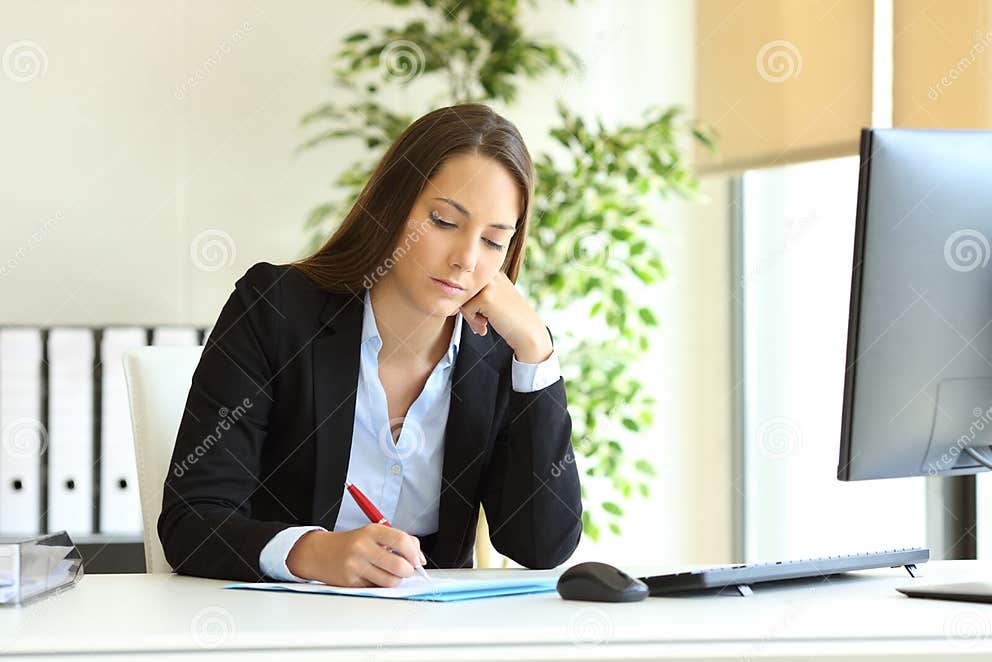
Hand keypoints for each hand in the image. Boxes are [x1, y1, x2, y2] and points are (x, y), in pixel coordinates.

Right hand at [285, 524, 426, 586]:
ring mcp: (356, 566)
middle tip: (405, 569)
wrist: (319, 552)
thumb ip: (399, 541)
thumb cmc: (352, 543)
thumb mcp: (374, 533)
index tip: (417, 560)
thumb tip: (419, 559)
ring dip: (395, 580)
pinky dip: (380, 585)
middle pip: (399, 565)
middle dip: (408, 571)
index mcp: (372, 531)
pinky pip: (376, 588)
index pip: (402, 541)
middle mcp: (363, 547)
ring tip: (389, 573)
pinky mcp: (351, 582)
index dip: (414, 553)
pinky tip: (374, 576)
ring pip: (390, 581)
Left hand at [460, 272, 553, 362]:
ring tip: (482, 325)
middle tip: (479, 323)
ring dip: (468, 315)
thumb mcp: (494, 299)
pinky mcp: (486, 297)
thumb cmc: (509, 317)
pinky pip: (466, 308)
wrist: (527, 330)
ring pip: (462, 298)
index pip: (468, 282)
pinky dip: (472, 320)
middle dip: (467, 307)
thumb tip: (450, 292)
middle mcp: (491, 273)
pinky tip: (485, 326)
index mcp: (493, 271)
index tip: (478, 315)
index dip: (469, 300)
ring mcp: (489, 284)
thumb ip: (477, 293)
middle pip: (462, 288)